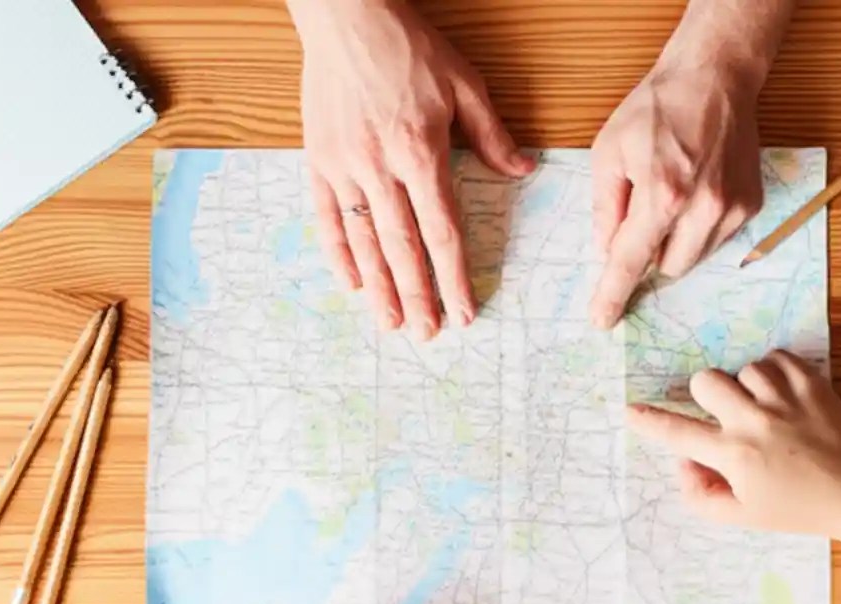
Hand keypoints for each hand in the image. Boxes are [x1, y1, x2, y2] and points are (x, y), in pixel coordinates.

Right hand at [290, 0, 533, 339]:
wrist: (346, 15)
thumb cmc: (408, 46)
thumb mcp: (464, 83)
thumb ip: (492, 134)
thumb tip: (522, 170)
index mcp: (420, 152)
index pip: (442, 231)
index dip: (454, 276)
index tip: (465, 311)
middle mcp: (379, 168)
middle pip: (402, 247)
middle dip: (418, 296)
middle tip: (429, 334)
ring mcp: (343, 167)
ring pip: (363, 241)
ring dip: (379, 288)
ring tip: (391, 323)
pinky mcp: (317, 161)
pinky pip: (326, 218)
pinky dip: (337, 253)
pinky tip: (351, 283)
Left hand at [589, 61, 762, 328]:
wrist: (713, 78)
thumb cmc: (656, 109)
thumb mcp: (609, 152)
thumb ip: (604, 208)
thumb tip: (606, 251)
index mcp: (662, 194)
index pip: (631, 260)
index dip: (613, 293)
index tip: (602, 321)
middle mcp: (703, 207)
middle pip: (666, 267)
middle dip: (648, 252)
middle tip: (640, 212)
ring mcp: (732, 207)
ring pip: (693, 256)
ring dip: (674, 239)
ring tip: (672, 190)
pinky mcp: (750, 204)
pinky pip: (716, 238)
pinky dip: (698, 226)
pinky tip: (695, 187)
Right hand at [626, 351, 840, 535]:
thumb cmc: (800, 507)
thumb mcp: (745, 516)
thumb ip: (702, 495)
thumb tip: (681, 462)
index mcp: (736, 456)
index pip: (679, 434)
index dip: (650, 422)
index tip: (630, 410)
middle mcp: (755, 422)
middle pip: (706, 381)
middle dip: (707, 394)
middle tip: (726, 414)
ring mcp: (785, 398)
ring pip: (742, 368)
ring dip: (747, 385)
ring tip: (766, 408)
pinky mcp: (811, 381)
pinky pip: (775, 357)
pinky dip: (774, 371)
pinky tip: (784, 395)